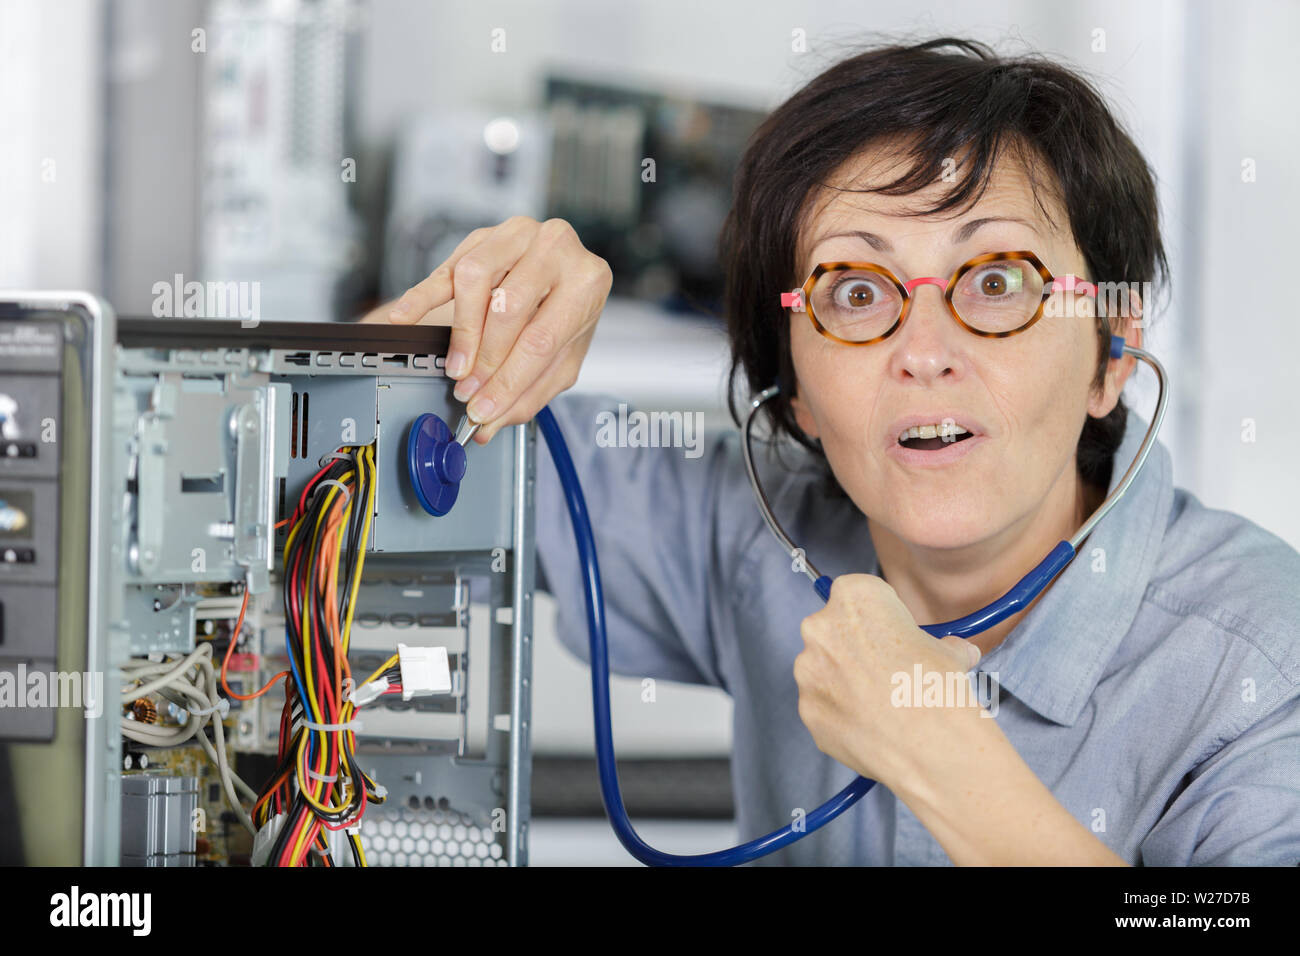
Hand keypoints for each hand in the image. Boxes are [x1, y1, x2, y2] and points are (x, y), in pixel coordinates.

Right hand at [380, 216, 612, 443]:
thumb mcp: (564, 360)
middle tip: (469, 390)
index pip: (540, 340)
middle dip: (484, 360)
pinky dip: (421, 296)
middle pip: (508, 308)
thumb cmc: (568, 315)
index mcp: (587, 282)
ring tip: (457, 365)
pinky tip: (404, 317)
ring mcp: (519, 235)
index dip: (506, 380)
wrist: (567, 275)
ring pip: (474, 278)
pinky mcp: (484, 236)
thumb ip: (529, 393)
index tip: (483, 408)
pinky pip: (447, 267)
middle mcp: (557, 248)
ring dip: (461, 331)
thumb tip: (489, 422)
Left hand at [793, 574, 983, 787]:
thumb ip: (939, 644)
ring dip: (845, 682)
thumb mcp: (949, 650)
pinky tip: (870, 724)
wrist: (929, 743)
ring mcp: (808, 670)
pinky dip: (841, 713)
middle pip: (834, 631)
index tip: (892, 634)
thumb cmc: (936, 689)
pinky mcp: (807, 709)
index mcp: (853, 597)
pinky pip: (823, 706)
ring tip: (882, 703)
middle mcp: (821, 628)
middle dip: (856, 649)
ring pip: (824, 670)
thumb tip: (954, 651)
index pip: (859, 595)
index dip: (880, 617)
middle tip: (887, 672)